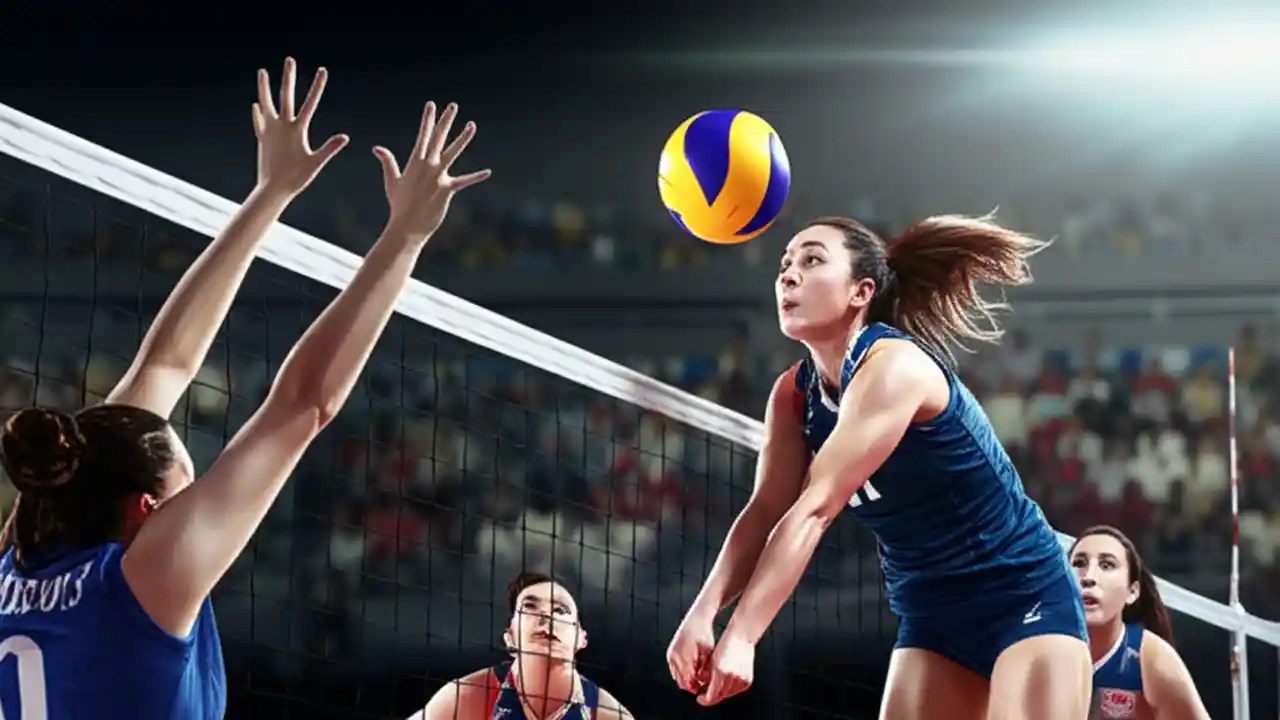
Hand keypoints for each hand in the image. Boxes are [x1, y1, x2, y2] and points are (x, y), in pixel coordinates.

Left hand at [252, 57, 348, 196]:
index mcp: (296, 130)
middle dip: (288, 76)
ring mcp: (269, 130)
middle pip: (286, 95)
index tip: (322, 70)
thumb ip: (329, 148)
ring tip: (262, 72)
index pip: (310, 103)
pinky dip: (258, 112)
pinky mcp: (262, 138)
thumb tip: (345, 137)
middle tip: (289, 59)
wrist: (273, 188)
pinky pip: (259, 122)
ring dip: (264, 87)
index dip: (317, 86)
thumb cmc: (296, 177)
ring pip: (266, 103)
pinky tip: (257, 106)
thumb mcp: (316, 163)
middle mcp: (281, 126)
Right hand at [373, 101, 490, 244]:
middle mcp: (427, 166)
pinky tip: (487, 172)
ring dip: (463, 138)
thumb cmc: (399, 205)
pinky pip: (464, 181)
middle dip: (445, 120)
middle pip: (438, 138)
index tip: (431, 104)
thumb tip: (376, 148)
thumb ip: (388, 163)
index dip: (427, 119)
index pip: (423, 135)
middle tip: (453, 105)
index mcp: (415, 162)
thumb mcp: (392, 181)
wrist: (406, 227)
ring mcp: (438, 177)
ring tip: (472, 125)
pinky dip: (476, 177)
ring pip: (453, 152)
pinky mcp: (447, 189)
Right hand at [666, 613, 715, 693]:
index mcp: (684, 657)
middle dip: (691, 684)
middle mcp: (674, 657)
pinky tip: (690, 669)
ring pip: (676, 676)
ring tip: (696, 676)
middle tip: (700, 683)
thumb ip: (704, 668)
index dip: (696, 686)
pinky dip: (681, 672)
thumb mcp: (708, 652)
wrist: (696, 618)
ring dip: (686, 678)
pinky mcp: (670, 653)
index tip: (702, 686)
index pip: (688, 681)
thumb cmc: (704, 633)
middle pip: (681, 681)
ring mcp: (671, 655)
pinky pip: (674, 669)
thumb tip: (703, 681)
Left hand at [697, 632, 754, 706]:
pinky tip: (726, 684)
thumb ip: (706, 675)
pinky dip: (731, 689)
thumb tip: (703, 685)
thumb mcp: (712, 660)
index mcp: (720, 671)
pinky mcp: (748, 680)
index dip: (705, 699)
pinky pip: (737, 689)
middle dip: (712, 696)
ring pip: (728, 694)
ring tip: (715, 688)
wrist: (742, 637)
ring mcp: (741, 679)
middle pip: (720, 696)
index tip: (700, 698)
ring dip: (721, 693)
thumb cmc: (725, 644)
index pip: (711, 695)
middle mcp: (731, 677)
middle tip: (706, 694)